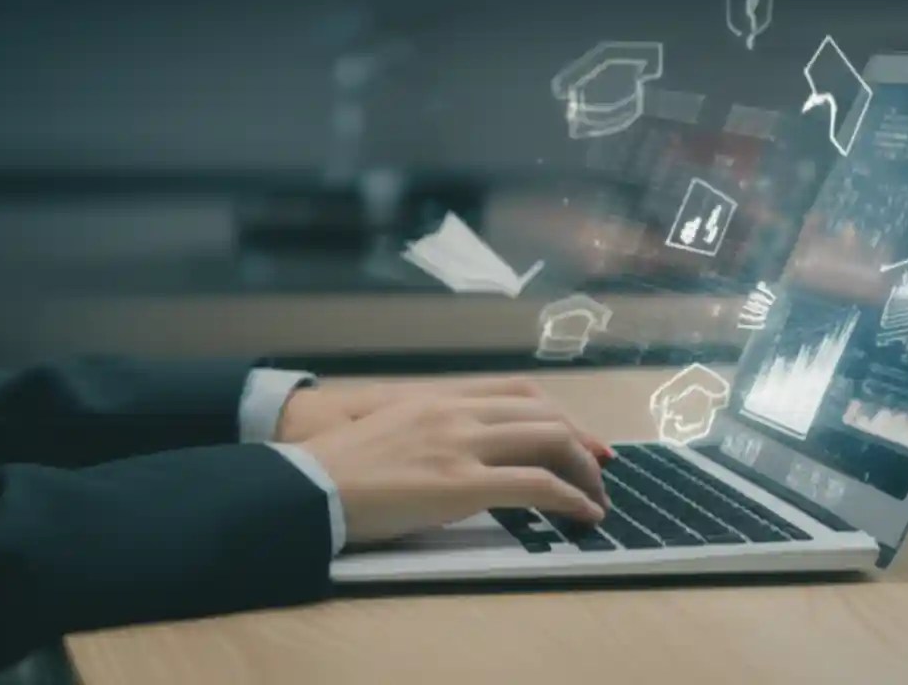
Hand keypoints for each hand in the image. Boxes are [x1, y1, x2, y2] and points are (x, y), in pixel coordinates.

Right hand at [296, 394, 609, 543]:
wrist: (306, 485)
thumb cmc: (337, 465)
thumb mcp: (388, 428)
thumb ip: (428, 428)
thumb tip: (456, 448)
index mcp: (440, 397)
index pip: (518, 391)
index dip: (559, 412)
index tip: (581, 436)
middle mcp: (457, 412)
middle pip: (544, 413)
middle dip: (582, 441)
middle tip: (601, 468)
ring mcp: (462, 445)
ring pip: (550, 440)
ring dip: (583, 471)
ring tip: (596, 498)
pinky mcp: (462, 484)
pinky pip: (536, 485)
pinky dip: (570, 498)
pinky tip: (583, 514)